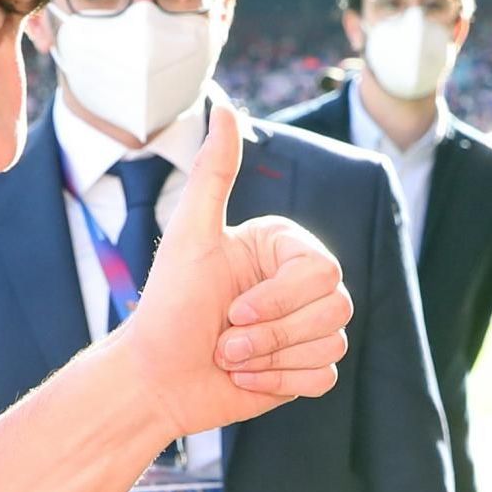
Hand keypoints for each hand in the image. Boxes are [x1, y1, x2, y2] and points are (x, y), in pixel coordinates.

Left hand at [113, 101, 350, 437]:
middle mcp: (301, 284)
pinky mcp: (305, 369)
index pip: (322, 272)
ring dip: (271, 360)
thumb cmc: (167, 306)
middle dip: (272, 334)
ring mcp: (306, 327)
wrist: (156, 378)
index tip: (232, 309)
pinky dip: (280, 383)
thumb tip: (225, 108)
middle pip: (336, 308)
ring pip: (332, 344)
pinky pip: (324, 377)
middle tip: (225, 339)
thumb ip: (214, 173)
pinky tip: (245, 378)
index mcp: (283, 249)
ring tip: (231, 356)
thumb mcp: (189, 237)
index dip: (279, 300)